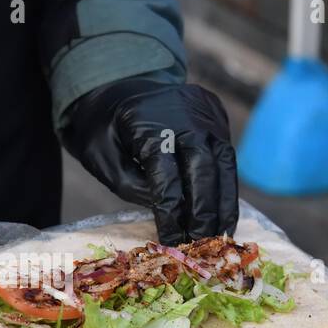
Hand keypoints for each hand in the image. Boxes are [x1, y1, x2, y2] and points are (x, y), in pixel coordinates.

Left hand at [62, 79, 238, 244]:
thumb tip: (172, 213)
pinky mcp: (216, 115)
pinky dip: (227, 186)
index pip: (167, 177)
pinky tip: (224, 214)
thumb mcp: (101, 158)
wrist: (117, 83)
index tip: (172, 243)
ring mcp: (205, 112)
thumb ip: (132, 186)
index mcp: (149, 124)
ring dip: (224, 203)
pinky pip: (226, 155)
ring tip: (221, 236)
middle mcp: (185, 114)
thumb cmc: (104, 127)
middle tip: (202, 245)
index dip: (172, 214)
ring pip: (223, 163)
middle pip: (203, 169)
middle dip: (204, 212)